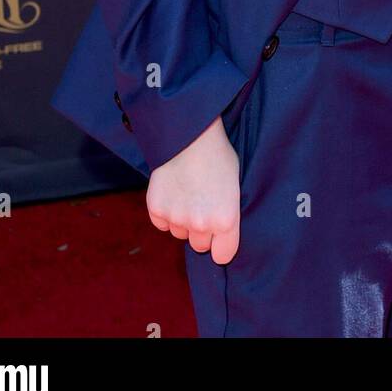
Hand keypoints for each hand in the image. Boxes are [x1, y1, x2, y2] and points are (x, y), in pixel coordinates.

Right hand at [145, 115, 240, 263]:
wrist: (190, 135)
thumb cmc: (217, 155)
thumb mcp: (234, 185)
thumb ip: (227, 213)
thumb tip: (219, 231)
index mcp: (226, 220)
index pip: (222, 255)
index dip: (221, 245)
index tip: (219, 237)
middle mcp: (201, 224)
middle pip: (200, 245)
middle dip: (201, 231)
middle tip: (202, 206)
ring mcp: (177, 218)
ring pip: (179, 233)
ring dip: (182, 220)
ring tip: (187, 193)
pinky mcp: (156, 210)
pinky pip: (162, 223)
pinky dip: (165, 212)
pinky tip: (172, 191)